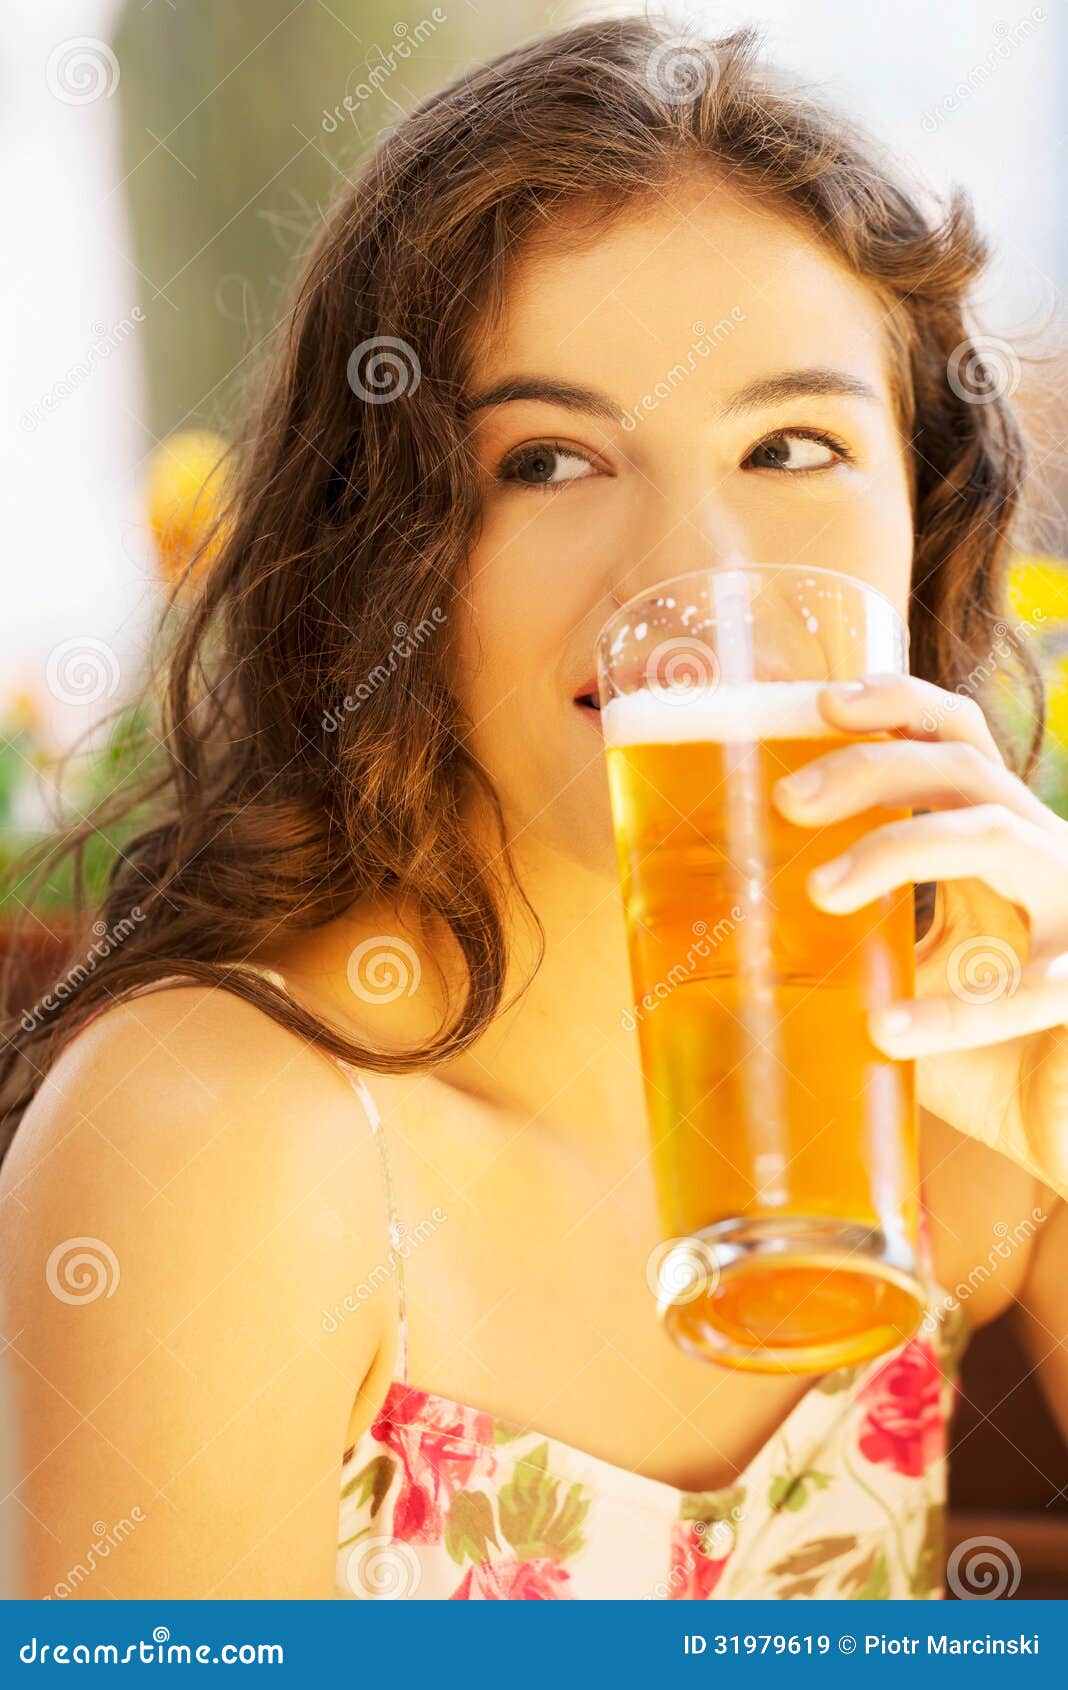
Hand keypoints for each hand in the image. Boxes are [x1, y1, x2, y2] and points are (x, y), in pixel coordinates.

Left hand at [772, 674, 1067, 1197]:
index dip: (901, 705)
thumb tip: (739, 936)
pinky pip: (1032, 986)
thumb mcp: (909, 983)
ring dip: (900, 848)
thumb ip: (854, 949)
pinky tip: (891, 1032)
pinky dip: (956, 1011)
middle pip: (963, 768)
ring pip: (995, 835)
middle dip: (871, 768)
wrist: (1065, 1133)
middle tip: (788, 801)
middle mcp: (1043, 860)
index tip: (823, 703)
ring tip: (822, 893)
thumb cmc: (987, 1058)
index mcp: (997, 845)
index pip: (956, 743)